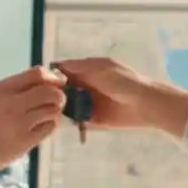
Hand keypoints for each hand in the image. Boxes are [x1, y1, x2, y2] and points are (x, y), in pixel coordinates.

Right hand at [0, 66, 66, 176]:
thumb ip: (17, 87)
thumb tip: (51, 79)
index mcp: (2, 88)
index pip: (38, 73)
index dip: (53, 77)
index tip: (56, 83)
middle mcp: (11, 104)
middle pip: (51, 92)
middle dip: (58, 95)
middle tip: (54, 102)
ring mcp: (19, 124)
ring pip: (53, 110)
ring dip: (54, 112)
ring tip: (45, 116)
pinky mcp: (24, 142)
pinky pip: (50, 128)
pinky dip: (50, 125)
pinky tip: (40, 127)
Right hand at [52, 57, 187, 137]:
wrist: (146, 105)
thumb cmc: (126, 82)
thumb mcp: (102, 69)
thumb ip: (80, 67)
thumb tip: (56, 65)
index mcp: (88, 71)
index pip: (64, 71)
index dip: (52, 76)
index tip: (41, 82)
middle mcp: (86, 86)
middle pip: (63, 89)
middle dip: (54, 94)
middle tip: (44, 99)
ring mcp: (89, 103)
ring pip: (67, 105)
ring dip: (61, 108)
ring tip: (52, 110)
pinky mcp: (94, 119)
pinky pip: (77, 120)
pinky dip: (71, 121)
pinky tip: (64, 122)